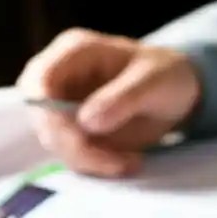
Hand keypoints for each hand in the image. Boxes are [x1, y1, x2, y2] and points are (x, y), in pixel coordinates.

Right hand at [17, 28, 201, 176]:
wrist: (177, 91)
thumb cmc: (165, 74)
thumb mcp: (153, 81)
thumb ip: (122, 97)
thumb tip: (86, 122)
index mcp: (74, 51)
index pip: (39, 79)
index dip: (49, 111)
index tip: (81, 137)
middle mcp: (60, 77)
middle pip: (41, 117)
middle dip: (72, 145)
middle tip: (115, 160)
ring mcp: (62, 107)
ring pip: (54, 142)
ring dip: (89, 160)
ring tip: (130, 161)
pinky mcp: (72, 132)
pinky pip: (70, 155)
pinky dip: (96, 166)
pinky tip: (126, 162)